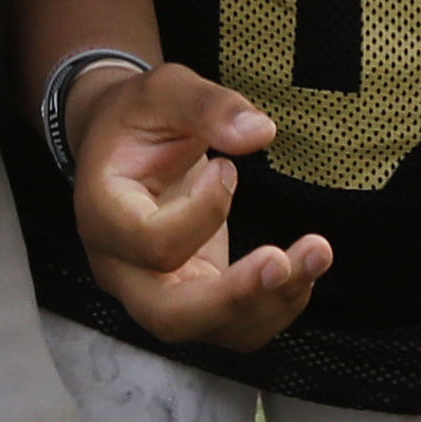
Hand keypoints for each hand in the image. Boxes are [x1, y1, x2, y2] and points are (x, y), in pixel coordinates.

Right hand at [70, 63, 331, 351]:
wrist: (121, 147)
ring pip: (211, 330)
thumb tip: (262, 133)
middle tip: (283, 260)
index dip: (202, 211)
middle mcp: (121, 269)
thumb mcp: (165, 91)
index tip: (228, 168)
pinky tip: (305, 264)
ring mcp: (155, 291)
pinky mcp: (191, 296)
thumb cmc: (138, 117)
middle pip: (171, 317)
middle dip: (235, 296)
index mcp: (103, 216)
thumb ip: (208, 106)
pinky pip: (235, 324)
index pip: (152, 243)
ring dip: (272, 302)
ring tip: (317, 253)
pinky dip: (277, 302)